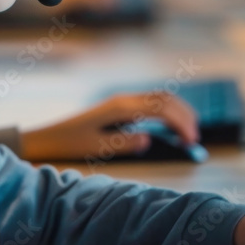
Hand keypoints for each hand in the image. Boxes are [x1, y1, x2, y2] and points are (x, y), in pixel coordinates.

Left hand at [19, 92, 198, 160]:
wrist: (50, 137)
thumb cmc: (71, 142)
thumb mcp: (96, 147)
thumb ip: (124, 142)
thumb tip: (149, 140)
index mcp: (121, 107)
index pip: (161, 108)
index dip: (180, 123)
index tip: (191, 141)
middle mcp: (125, 100)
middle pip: (165, 98)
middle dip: (185, 115)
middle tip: (195, 139)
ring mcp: (123, 102)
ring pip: (160, 98)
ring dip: (178, 111)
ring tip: (189, 132)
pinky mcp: (121, 108)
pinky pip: (151, 103)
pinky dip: (167, 112)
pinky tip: (171, 127)